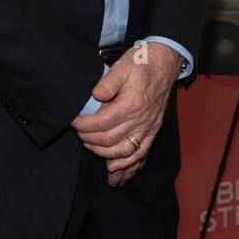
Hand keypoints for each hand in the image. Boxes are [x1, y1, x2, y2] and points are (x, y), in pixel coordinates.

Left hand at [70, 41, 181, 186]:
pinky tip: (116, 175)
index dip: (84, 126)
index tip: (74, 122)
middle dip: (90, 140)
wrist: (164, 64)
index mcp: (131, 104)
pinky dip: (128, 168)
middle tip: (79, 134)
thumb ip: (107, 82)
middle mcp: (141, 120)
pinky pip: (141, 156)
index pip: (102, 123)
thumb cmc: (141, 64)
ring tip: (92, 149)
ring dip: (105, 156)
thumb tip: (95, 96)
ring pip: (125, 153)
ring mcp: (148, 129)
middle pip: (110, 141)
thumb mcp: (122, 66)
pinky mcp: (152, 133)